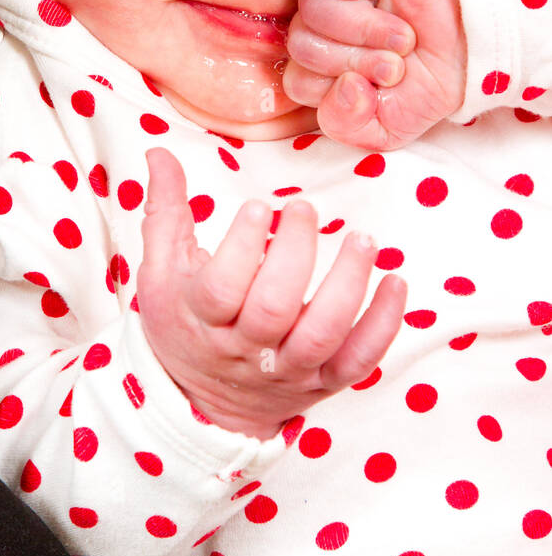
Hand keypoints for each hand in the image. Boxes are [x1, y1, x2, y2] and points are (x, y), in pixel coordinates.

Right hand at [136, 148, 406, 440]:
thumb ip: (165, 212)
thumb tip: (160, 152)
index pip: (221, 288)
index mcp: (202, 320)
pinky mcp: (322, 383)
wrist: (201, 403)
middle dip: (295, 256)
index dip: (241, 247)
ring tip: (362, 240)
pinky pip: (358, 361)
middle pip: (273, 309)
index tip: (258, 206)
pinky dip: (382, 326)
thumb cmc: (183, 325)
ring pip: (321, 335)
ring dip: (347, 285)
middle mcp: (245, 349)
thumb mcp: (161, 272)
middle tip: (304, 209)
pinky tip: (395, 283)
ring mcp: (287, 369)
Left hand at [282, 0, 467, 150]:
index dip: (337, 91)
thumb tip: (344, 87)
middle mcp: (322, 25)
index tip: (382, 89)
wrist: (475, 43)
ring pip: (313, 8)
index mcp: (322, 64)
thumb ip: (348, 125)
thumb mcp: (388, 127)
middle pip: (303, 44)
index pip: (298, 80)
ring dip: (364, 27)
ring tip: (402, 34)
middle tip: (395, 63)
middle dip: (354, 60)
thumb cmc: (428, 80)